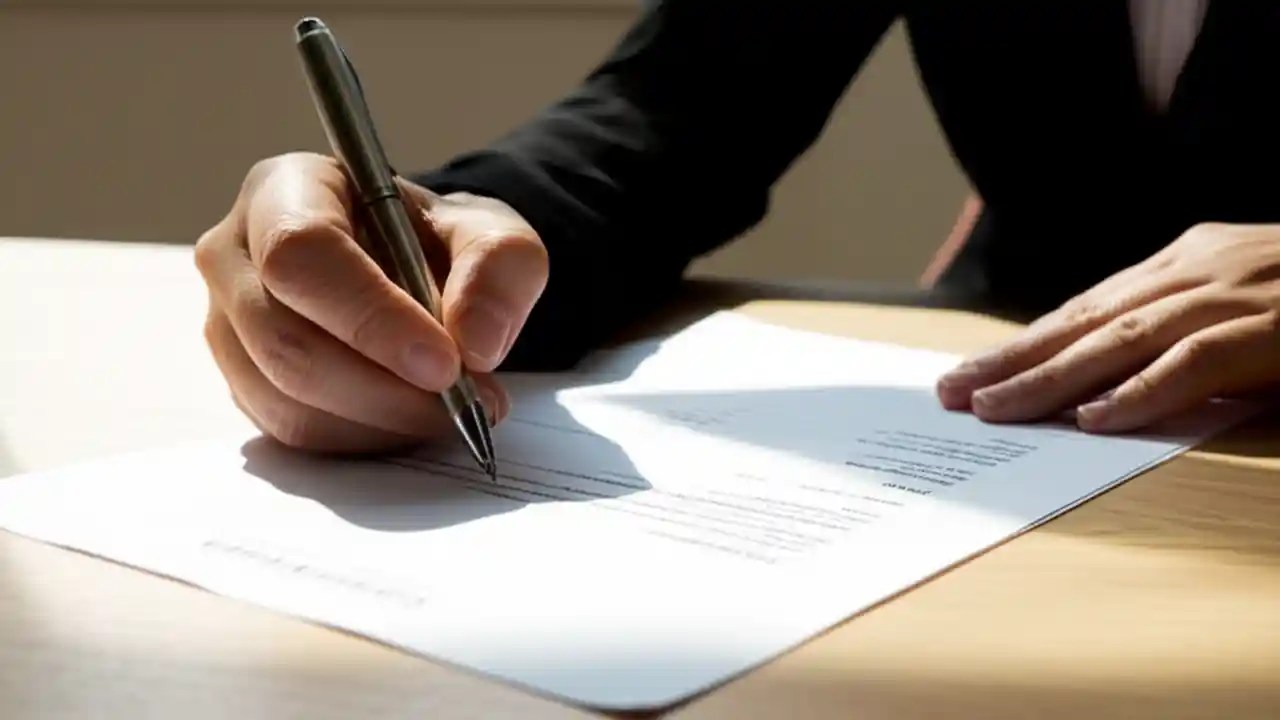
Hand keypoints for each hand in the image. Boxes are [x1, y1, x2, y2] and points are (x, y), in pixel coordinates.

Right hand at [195, 152, 547, 452]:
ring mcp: (229, 327)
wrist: (416, 270)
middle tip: (467, 402)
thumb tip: (475, 343)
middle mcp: (236, 257)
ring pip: (289, 401)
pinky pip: (298, 433)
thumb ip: (498, 269)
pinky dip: (368, 438)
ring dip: (384, 421)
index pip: (301, 253)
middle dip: (386, 389)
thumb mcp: (491, 231)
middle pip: (286, 341)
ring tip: (454, 409)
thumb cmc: (438, 241)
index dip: (370, 317)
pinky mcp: (245, 385)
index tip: (444, 364)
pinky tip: (414, 417)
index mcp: (284, 191)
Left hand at [935, 222, 1279, 431]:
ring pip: (1122, 339)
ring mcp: (1234, 296)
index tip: (974, 370)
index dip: (1027, 342)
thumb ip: (1182, 330)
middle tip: (952, 392)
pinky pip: (1196, 363)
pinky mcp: (1273, 329)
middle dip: (1013, 360)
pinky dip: (1144, 391)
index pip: (1087, 306)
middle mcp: (1198, 270)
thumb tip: (1110, 383)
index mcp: (1187, 260)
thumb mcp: (1242, 298)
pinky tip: (1094, 419)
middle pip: (1085, 320)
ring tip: (996, 409)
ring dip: (1052, 378)